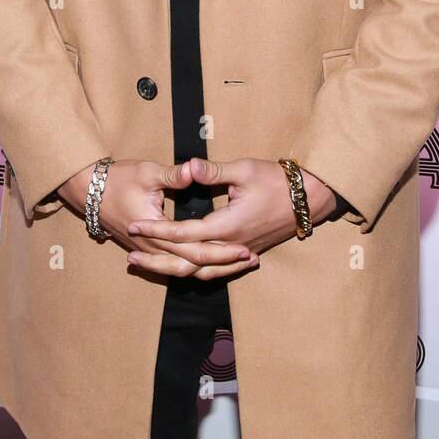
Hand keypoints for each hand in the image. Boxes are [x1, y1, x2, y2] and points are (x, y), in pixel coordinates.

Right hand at [56, 159, 260, 279]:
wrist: (90, 191)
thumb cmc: (118, 179)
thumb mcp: (147, 172)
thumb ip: (174, 175)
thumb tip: (194, 168)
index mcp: (155, 231)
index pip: (194, 248)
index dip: (221, 249)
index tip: (245, 246)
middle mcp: (152, 248)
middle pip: (193, 265)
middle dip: (223, 264)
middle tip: (250, 259)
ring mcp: (148, 252)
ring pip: (184, 271)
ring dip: (212, 269)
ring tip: (239, 264)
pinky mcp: (147, 250)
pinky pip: (174, 266)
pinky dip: (195, 268)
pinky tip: (213, 265)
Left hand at [125, 156, 338, 279]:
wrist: (308, 198)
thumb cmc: (276, 180)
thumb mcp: (244, 170)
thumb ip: (213, 171)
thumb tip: (188, 165)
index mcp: (226, 225)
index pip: (183, 232)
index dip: (156, 230)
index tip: (134, 226)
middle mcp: (231, 245)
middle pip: (187, 261)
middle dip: (156, 260)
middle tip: (130, 257)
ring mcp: (239, 253)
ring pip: (201, 273)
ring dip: (173, 271)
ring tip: (149, 267)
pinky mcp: (246, 253)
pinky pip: (216, 272)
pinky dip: (196, 274)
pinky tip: (183, 270)